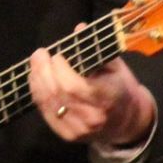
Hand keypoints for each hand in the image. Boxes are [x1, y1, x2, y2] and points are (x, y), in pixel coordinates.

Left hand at [28, 31, 154, 146]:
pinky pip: (46, 113)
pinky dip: (38, 94)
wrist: (126, 122)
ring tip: (36, 64)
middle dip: (44, 71)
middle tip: (39, 54)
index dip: (60, 70)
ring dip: (37, 81)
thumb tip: (80, 27)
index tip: (57, 55)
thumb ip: (97, 49)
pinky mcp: (67, 135)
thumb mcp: (116, 67)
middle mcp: (92, 117)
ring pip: (49, 103)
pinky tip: (37, 80)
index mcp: (107, 98)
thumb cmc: (120, 89)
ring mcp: (78, 129)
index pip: (75, 86)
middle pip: (58, 93)